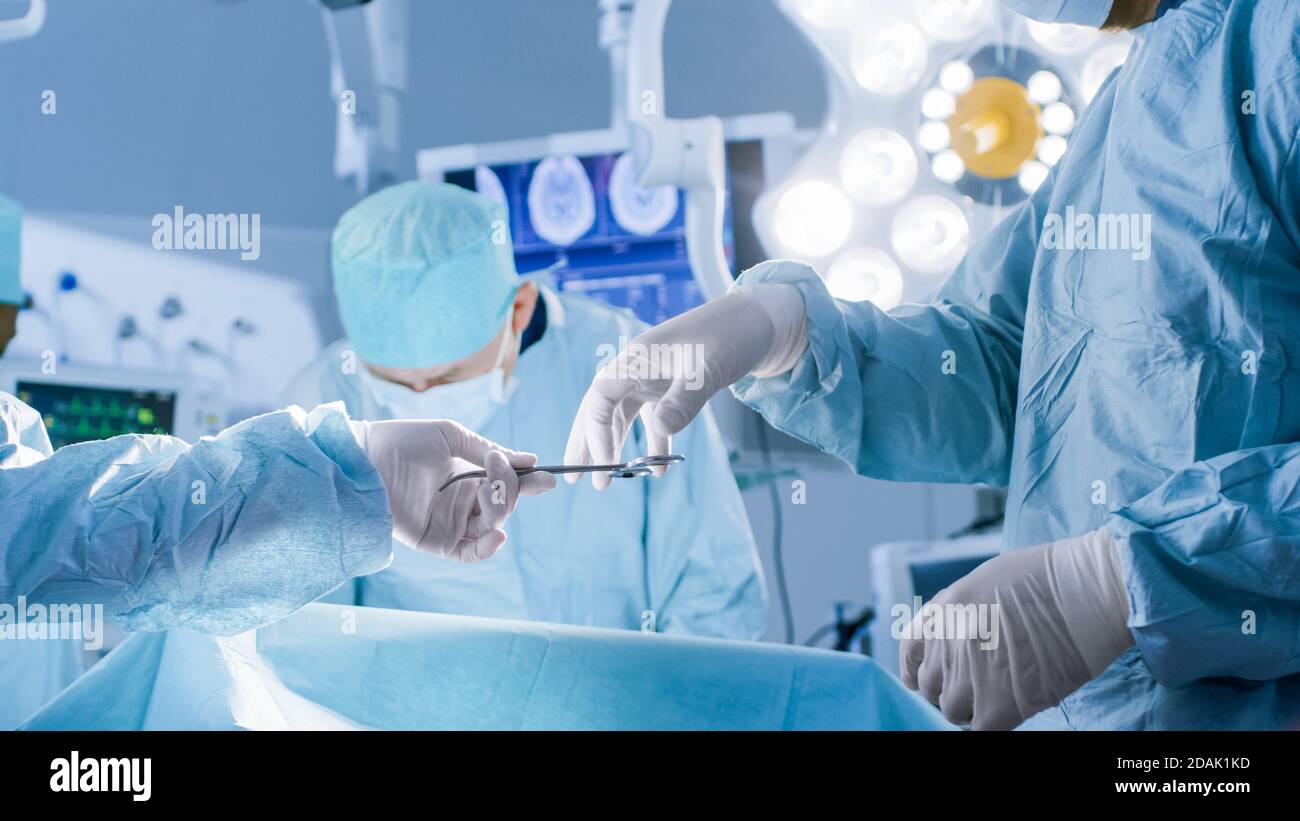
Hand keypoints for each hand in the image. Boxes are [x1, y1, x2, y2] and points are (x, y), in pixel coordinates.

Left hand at [350, 419, 555, 560]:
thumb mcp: (452, 436)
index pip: (507, 484)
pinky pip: (469, 553)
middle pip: (505, 505)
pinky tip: (498, 535)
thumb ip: (488, 450)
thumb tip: (529, 459)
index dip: (529, 483)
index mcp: (469, 475)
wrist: (365, 458)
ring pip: (492, 526)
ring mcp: (452, 522)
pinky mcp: (437, 541)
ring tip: (487, 491)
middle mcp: (463, 500)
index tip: (548, 480)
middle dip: (510, 489)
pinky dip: (487, 549)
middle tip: (497, 469)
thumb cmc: (403, 441)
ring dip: (500, 511)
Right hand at [564, 286, 802, 488]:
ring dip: (612, 445)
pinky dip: (652, 443)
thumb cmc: (733, 336)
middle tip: (575, 478)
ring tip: (604, 479)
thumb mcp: (709, 369)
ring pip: (621, 415)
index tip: (605, 464)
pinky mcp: (671, 386)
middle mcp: (638, 367)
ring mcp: (653, 377)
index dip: (596, 432)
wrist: (760, 321)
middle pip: (599, 407)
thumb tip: (659, 431)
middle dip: (587, 442)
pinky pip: (651, 418)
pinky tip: (658, 470)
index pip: (601, 397)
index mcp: (637, 358)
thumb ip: (684, 400)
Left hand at [900, 528, 1133, 729]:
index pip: (911, 651)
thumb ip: (962, 614)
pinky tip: (1013, 707)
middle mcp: (947, 643)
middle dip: (951, 687)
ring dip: (973, 707)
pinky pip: (980, 728)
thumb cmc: (1050, 579)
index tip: (928, 678)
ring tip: (1002, 693)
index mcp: (944, 610)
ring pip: (952, 710)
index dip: (919, 668)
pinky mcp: (997, 704)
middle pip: (931, 685)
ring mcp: (968, 675)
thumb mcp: (986, 582)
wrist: (1087, 590)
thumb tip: (956, 642)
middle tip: (981, 684)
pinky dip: (994, 722)